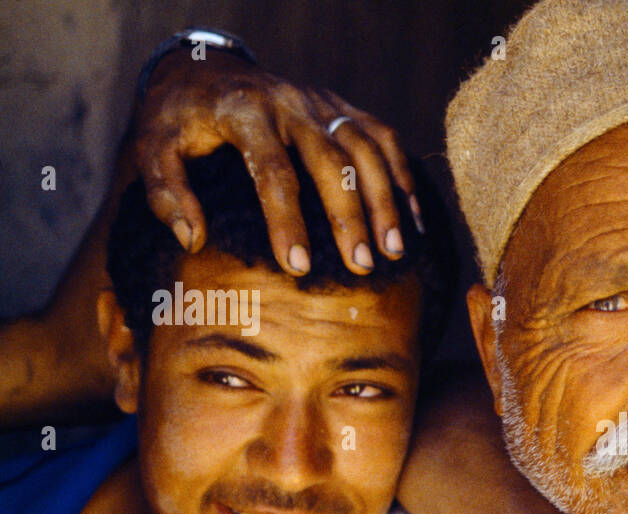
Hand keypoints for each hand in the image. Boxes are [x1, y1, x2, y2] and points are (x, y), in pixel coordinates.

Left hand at [132, 47, 416, 275]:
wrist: (205, 69)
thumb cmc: (179, 118)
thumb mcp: (153, 147)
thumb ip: (166, 193)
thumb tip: (193, 240)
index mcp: (243, 111)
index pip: (273, 171)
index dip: (288, 221)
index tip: (298, 266)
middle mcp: (290, 102)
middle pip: (332, 160)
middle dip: (350, 216)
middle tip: (361, 265)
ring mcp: (322, 102)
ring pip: (366, 149)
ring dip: (385, 201)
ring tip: (393, 251)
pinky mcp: (342, 107)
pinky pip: (383, 139)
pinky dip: (402, 178)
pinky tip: (411, 221)